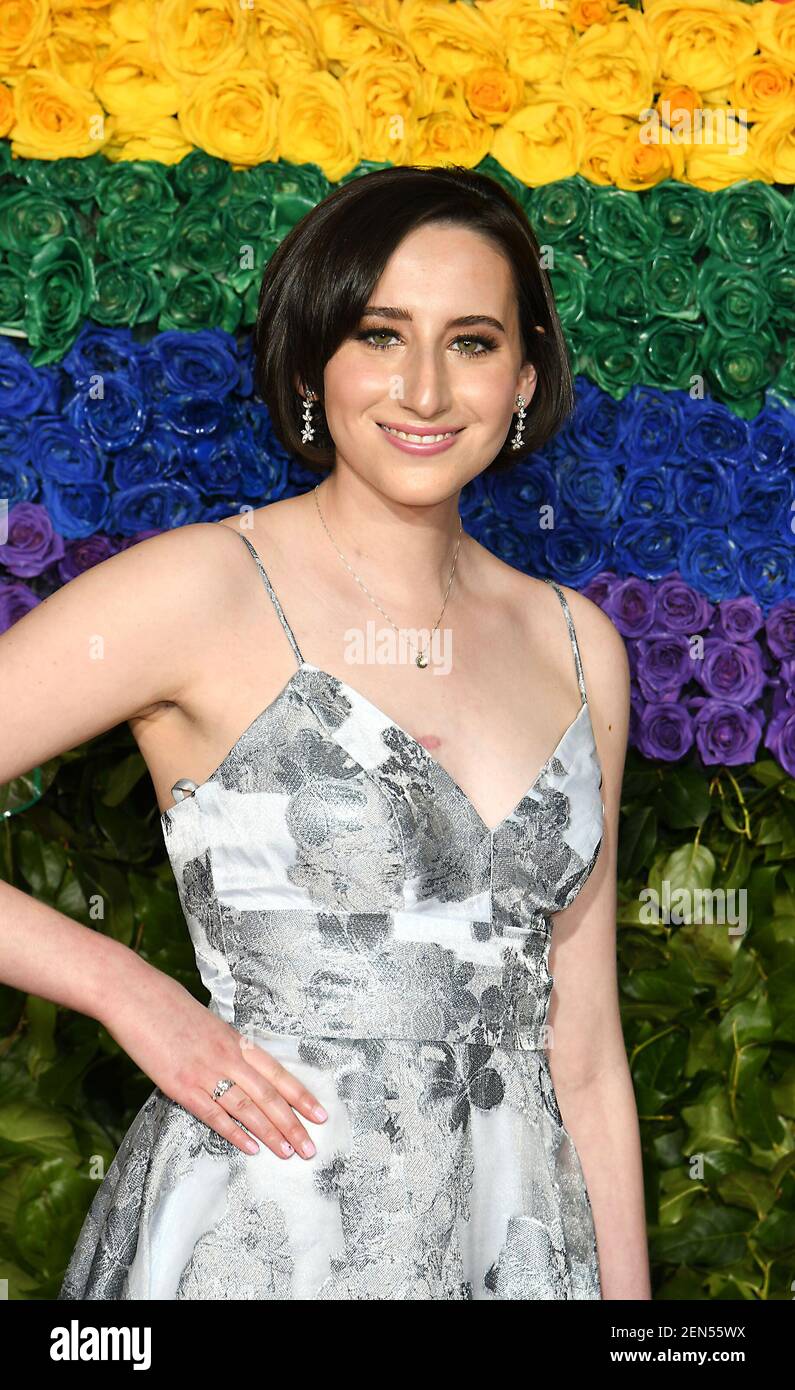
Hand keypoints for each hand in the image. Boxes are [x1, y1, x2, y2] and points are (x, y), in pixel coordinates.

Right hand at [101, 961, 327, 1159]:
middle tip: (312, 1148)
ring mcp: (205, 1072)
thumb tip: (239, 1065)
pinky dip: (235, 1133)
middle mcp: (227, 1056)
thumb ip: (225, 1046)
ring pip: (248, 1108)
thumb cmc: (168, 1005)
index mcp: (236, 1039)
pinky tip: (251, 1148)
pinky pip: (214, 1115)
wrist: (135, 995)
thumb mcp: (208, 1023)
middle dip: (293, 1124)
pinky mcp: (181, 1086)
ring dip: (271, 1133)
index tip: (320, 1114)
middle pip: (269, 1095)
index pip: (277, 1073)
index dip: (301, 1095)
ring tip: (289, 1153)